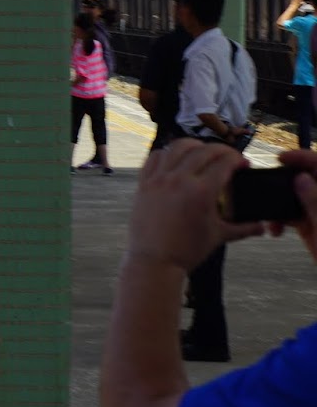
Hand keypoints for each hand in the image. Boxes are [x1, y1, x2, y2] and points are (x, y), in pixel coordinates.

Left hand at [126, 139, 264, 272]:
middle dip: (221, 150)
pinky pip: (155, 157)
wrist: (154, 261)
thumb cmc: (188, 250)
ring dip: (195, 146)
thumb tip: (262, 227)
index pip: (224, 162)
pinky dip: (168, 153)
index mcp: (201, 191)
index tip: (243, 165)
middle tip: (229, 157)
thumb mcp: (219, 236)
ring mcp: (158, 179)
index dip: (238, 159)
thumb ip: (243, 228)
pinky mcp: (143, 183)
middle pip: (204, 150)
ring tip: (204, 152)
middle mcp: (179, 179)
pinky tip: (176, 159)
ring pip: (177, 147)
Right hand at [268, 149, 316, 263]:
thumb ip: (315, 201)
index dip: (303, 158)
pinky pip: (290, 216)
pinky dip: (279, 220)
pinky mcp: (309, 226)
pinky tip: (275, 229)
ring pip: (294, 198)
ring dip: (278, 205)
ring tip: (271, 217)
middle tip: (268, 188)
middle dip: (284, 183)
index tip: (281, 158)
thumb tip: (301, 178)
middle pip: (305, 180)